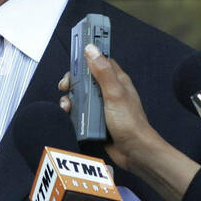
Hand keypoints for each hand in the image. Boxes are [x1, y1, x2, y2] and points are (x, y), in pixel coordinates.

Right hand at [59, 48, 200, 200]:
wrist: (133, 151)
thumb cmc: (130, 123)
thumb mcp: (114, 93)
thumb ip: (103, 71)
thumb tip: (91, 49)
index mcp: (117, 80)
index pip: (99, 61)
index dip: (86, 58)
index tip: (74, 58)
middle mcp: (109, 91)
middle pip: (85, 79)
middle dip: (73, 81)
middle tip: (67, 86)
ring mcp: (102, 106)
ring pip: (80, 96)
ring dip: (71, 99)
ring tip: (68, 105)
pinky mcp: (96, 120)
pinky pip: (81, 112)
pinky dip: (73, 113)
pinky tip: (71, 116)